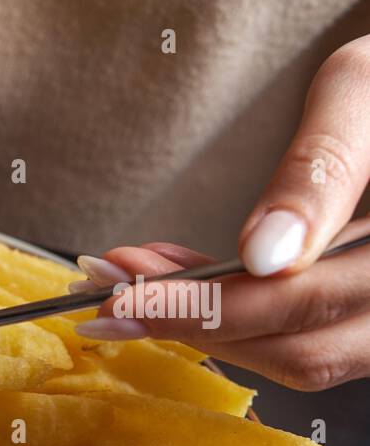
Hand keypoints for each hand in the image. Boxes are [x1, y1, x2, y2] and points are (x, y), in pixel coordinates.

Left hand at [74, 35, 369, 388]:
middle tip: (103, 283)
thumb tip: (263, 255)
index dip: (205, 307)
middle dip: (187, 320)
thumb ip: (321, 167)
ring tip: (132, 275)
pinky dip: (237, 317)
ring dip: (205, 324)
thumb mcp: (366, 89)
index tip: (121, 293)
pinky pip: (308, 338)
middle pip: (300, 350)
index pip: (304, 302)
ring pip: (301, 356)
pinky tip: (180, 280)